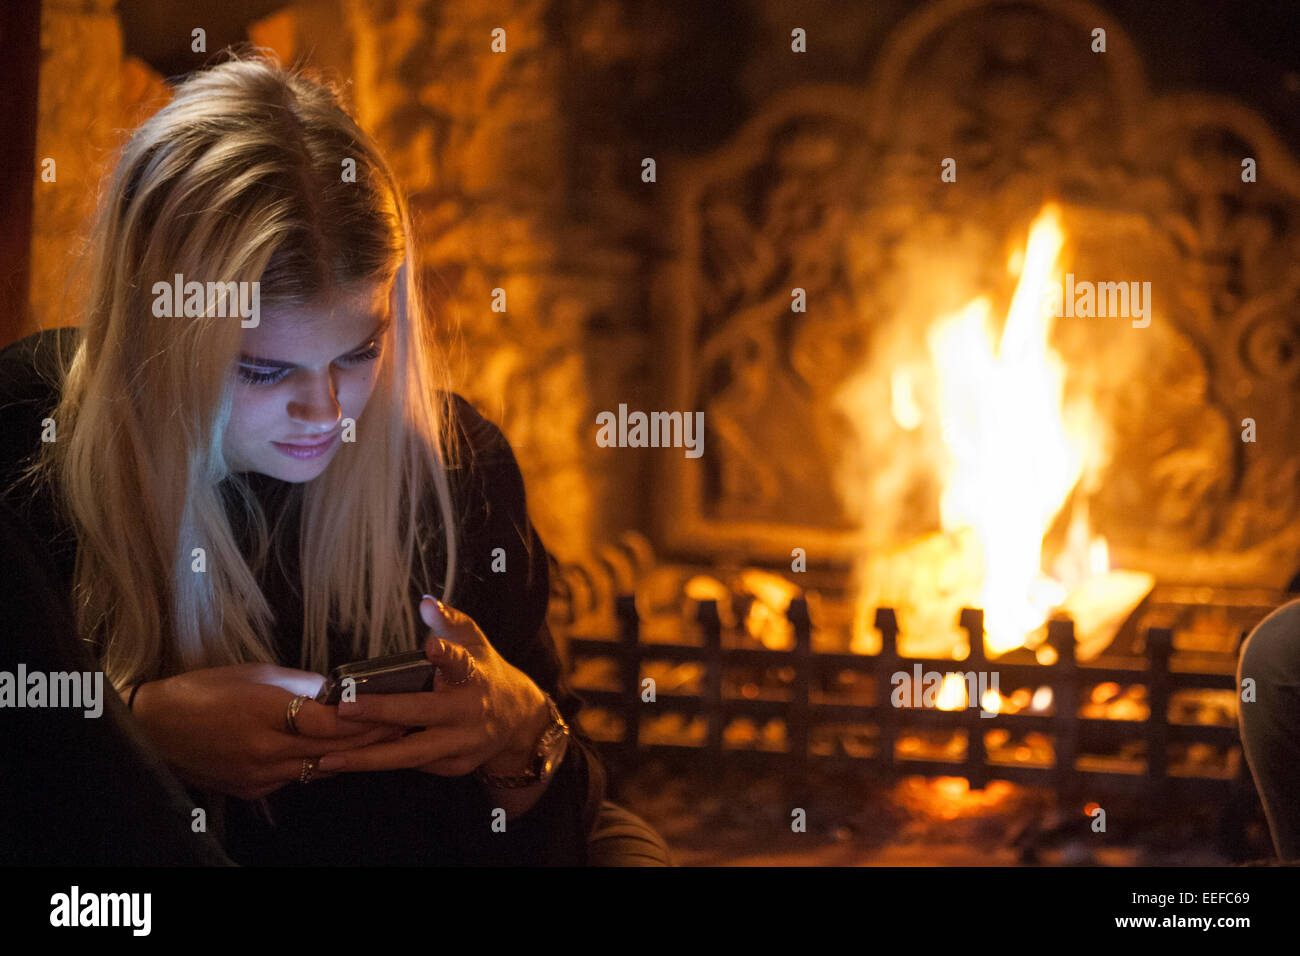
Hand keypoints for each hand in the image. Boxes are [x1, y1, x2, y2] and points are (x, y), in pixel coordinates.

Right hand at [131, 662, 405, 799]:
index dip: (367, 719)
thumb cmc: (204, 690)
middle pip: (332, 750)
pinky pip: (295, 778)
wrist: (153, 728)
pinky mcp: (251, 790)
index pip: (332, 723)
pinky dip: (316, 765)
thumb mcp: (257, 674)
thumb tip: (336, 693)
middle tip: (403, 727)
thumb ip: (303, 685)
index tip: (395, 710)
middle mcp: (265, 752)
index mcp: (268, 715)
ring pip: (318, 768)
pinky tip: (333, 754)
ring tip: (379, 741)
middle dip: (371, 738)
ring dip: (348, 755)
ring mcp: (258, 776)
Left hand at [318, 597, 549, 777]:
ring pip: (413, 753)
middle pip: (424, 712)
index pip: (461, 662)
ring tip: (329, 759)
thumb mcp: (474, 641)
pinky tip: (351, 764)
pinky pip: (415, 766)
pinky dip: (383, 764)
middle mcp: (470, 711)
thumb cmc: (483, 672)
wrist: (519, 720)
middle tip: (345, 709)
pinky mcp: (456, 766)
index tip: (430, 648)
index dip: (446, 655)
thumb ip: (449, 621)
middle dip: (383, 712)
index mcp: (474, 674)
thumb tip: (425, 602)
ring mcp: (464, 742)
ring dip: (370, 757)